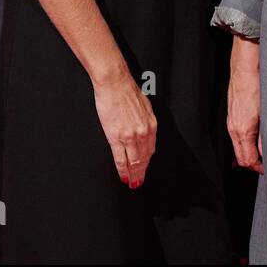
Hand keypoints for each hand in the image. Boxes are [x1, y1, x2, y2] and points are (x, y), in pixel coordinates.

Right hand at [93, 68, 156, 188]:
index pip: (150, 149)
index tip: (145, 168)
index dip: (147, 162)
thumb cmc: (127, 91)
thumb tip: (145, 131)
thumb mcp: (145, 107)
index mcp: (151, 125)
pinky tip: (123, 176)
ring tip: (132, 183)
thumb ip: (146, 121)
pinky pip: (121, 159)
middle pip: (143, 158)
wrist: (115, 83)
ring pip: (134, 161)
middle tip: (139, 182)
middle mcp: (143, 132)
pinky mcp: (116, 137)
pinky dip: (123, 170)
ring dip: (133, 175)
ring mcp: (130, 136)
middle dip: (141, 172)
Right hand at [227, 36, 262, 173]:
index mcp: (243, 131)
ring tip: (262, 155)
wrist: (245, 68)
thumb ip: (265, 136)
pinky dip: (244, 143)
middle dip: (253, 164)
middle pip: (240, 157)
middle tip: (266, 165)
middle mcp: (234, 128)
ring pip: (238, 147)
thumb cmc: (257, 87)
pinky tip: (253, 141)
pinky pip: (236, 136)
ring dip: (249, 153)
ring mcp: (231, 122)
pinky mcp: (232, 115)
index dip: (258, 167)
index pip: (247, 160)